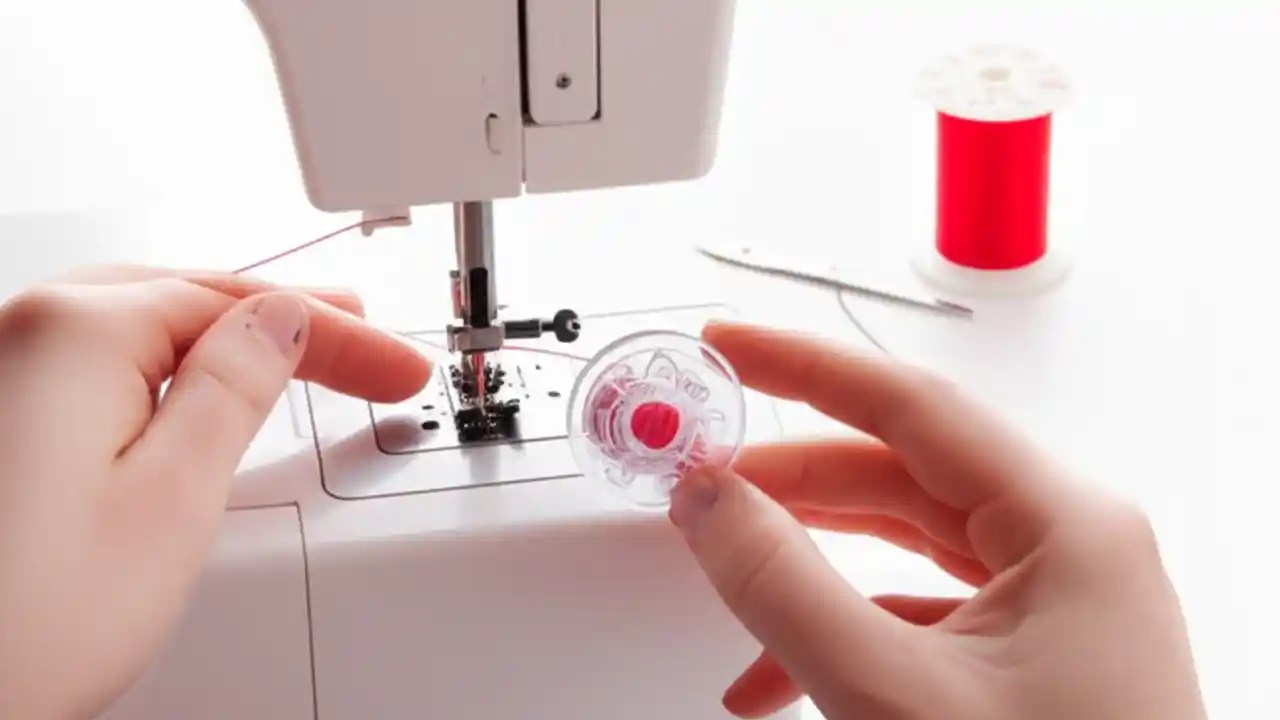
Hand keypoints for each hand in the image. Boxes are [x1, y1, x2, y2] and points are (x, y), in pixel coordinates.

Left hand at [0, 266, 431, 718]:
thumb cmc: (19, 628)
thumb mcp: (173, 499)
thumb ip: (233, 391)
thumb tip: (278, 323)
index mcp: (72, 333)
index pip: (239, 306)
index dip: (336, 335)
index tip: (394, 365)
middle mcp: (18, 334)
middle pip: (189, 304)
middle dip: (283, 322)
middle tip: (360, 346)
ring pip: (141, 331)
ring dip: (224, 341)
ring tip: (292, 353)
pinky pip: (97, 369)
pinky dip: (165, 372)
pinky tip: (191, 390)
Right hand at [670, 321, 1204, 718]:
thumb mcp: (895, 697)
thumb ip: (786, 585)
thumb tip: (712, 500)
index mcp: (1068, 526)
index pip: (907, 405)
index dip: (802, 366)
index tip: (728, 346)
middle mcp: (1069, 550)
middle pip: (899, 470)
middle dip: (789, 473)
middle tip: (704, 466)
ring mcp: (1054, 607)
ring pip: (904, 542)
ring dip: (807, 554)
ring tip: (727, 558)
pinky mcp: (1030, 662)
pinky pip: (919, 613)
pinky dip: (842, 628)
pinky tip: (776, 670)